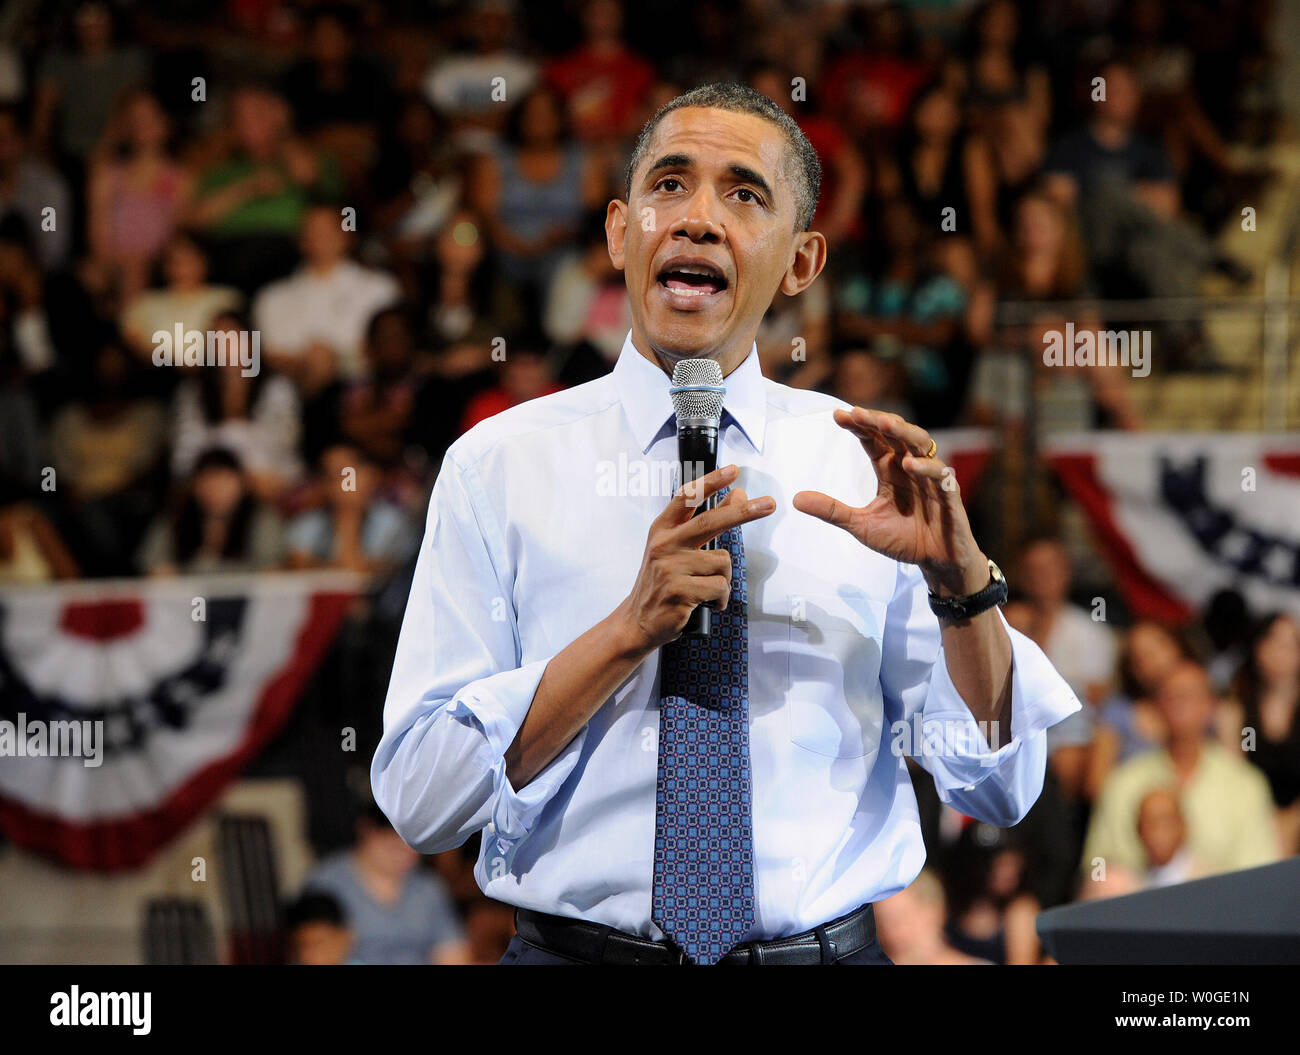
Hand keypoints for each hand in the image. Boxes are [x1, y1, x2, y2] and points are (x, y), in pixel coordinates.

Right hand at [618, 463, 774, 652]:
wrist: (638, 621)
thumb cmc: (662, 582)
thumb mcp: (678, 548)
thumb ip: (706, 521)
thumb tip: (737, 495)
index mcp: (662, 530)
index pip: (687, 497)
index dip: (711, 481)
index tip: (733, 471)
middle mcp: (663, 545)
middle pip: (709, 521)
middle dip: (744, 512)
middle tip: (769, 504)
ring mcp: (670, 568)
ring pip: (722, 562)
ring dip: (723, 579)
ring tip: (706, 589)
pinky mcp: (679, 592)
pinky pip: (719, 587)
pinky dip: (720, 598)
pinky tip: (707, 603)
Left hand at [793, 408, 986, 595]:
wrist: (936, 563)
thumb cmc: (902, 539)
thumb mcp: (861, 526)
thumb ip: (832, 511)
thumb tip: (795, 500)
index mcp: (890, 470)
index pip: (874, 440)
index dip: (859, 426)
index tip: (838, 415)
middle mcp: (910, 468)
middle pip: (896, 434)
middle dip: (878, 421)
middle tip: (857, 413)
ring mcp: (930, 478)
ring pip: (920, 445)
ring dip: (904, 432)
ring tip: (885, 423)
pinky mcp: (949, 494)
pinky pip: (940, 475)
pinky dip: (926, 468)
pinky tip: (910, 464)